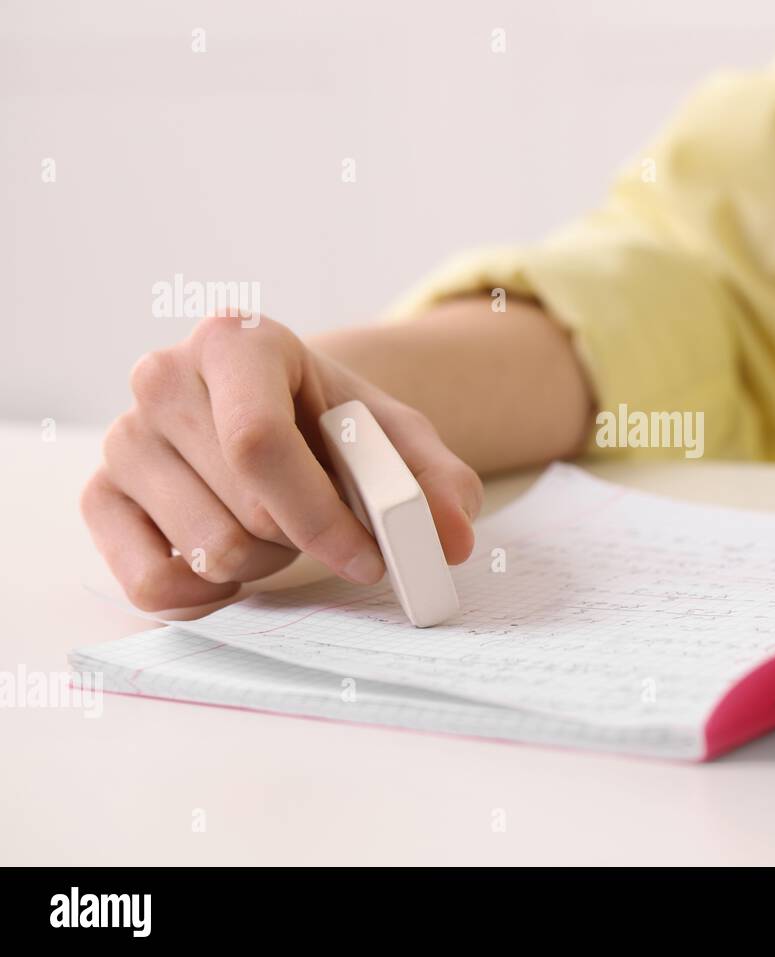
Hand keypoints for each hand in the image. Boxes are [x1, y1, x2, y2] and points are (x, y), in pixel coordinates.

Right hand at [82, 312, 481, 611]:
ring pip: (209, 551)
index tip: (371, 557)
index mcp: (235, 340)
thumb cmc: (333, 423)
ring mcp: (123, 438)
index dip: (320, 514)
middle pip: (245, 507)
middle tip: (327, 518)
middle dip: (305, 537)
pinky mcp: (100, 496)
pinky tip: (238, 561)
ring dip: (266, 561)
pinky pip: (154, 583)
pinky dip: (211, 594)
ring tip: (278, 522)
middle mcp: (162, 379)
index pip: (260, 441)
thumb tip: (451, 539)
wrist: (279, 413)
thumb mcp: (395, 435)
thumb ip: (435, 480)